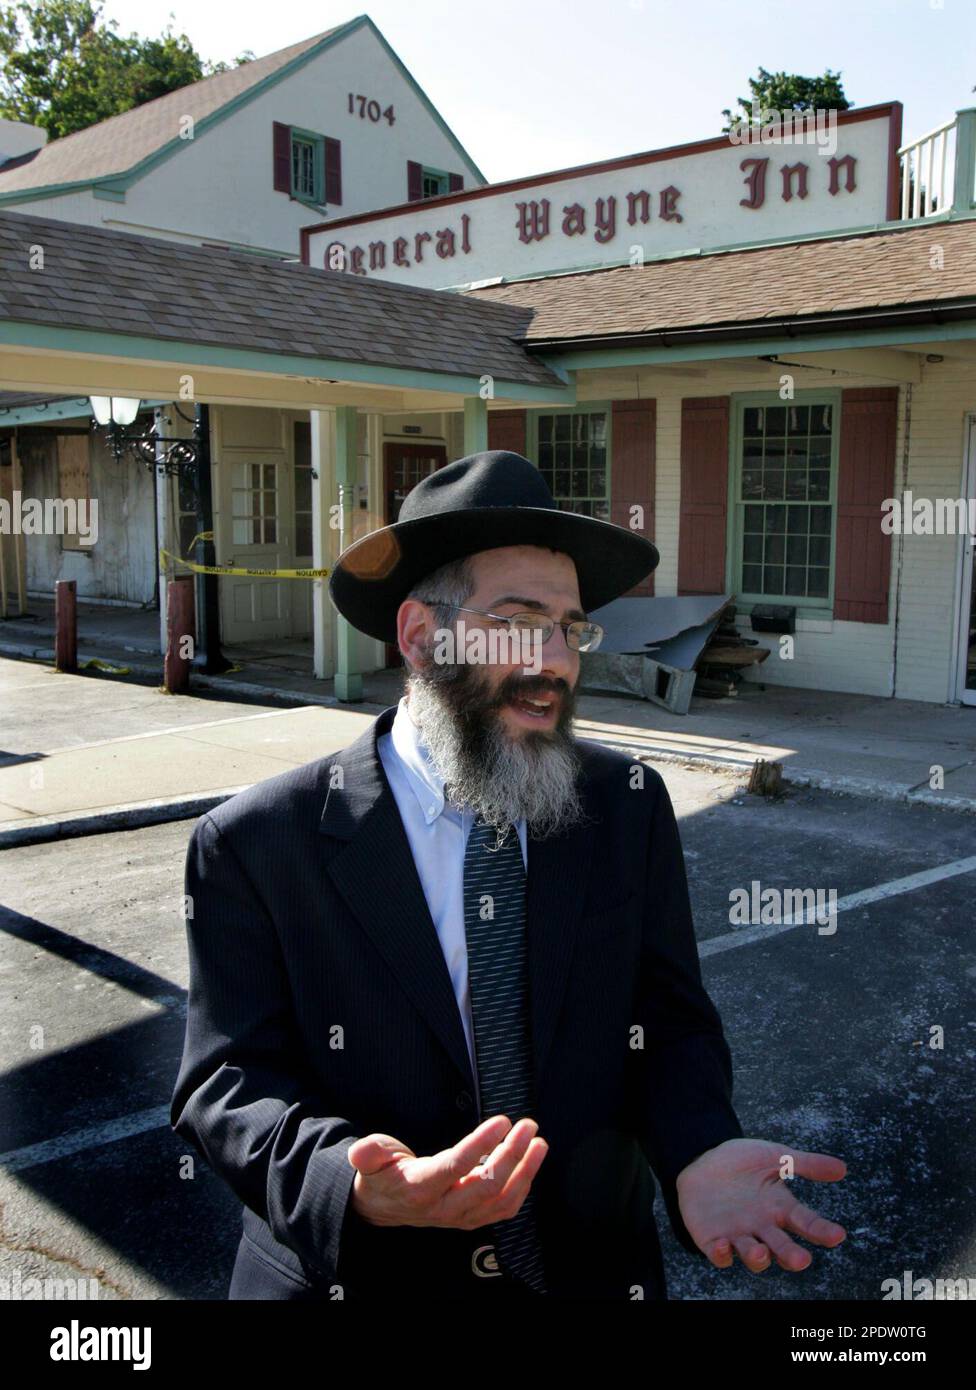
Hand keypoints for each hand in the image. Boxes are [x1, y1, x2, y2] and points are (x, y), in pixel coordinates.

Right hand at [347, 1115, 547, 1229]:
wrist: (383, 1208)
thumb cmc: (381, 1176)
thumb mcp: (369, 1159)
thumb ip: (368, 1153)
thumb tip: (362, 1150)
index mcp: (419, 1188)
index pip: (456, 1166)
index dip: (481, 1144)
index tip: (502, 1121)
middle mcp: (443, 1208)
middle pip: (486, 1185)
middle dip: (512, 1154)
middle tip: (528, 1125)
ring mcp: (460, 1217)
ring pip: (501, 1200)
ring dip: (525, 1171)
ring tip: (538, 1142)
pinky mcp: (472, 1218)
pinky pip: (503, 1209)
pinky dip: (522, 1187)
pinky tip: (530, 1163)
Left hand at [675, 1137, 846, 1271]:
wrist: (702, 1160)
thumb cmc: (743, 1163)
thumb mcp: (775, 1157)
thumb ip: (806, 1164)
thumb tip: (843, 1168)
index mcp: (781, 1209)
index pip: (806, 1223)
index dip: (822, 1231)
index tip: (837, 1235)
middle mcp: (763, 1228)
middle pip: (782, 1248)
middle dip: (791, 1255)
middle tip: (802, 1260)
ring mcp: (738, 1236)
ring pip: (753, 1256)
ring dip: (757, 1257)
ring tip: (761, 1251)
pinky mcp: (712, 1239)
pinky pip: (718, 1254)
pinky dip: (721, 1254)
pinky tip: (723, 1245)